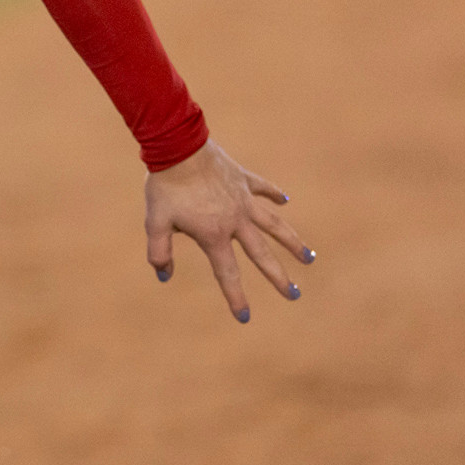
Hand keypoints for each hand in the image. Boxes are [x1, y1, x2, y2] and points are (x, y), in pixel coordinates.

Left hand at [144, 139, 314, 321]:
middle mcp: (235, 220)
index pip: (227, 273)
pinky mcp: (243, 179)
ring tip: (309, 257)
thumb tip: (163, 276)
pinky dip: (274, 194)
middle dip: (278, 277)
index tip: (244, 317)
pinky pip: (263, 188)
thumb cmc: (166, 187)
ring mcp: (242, 199)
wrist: (178, 147)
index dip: (235, 297)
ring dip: (292, 241)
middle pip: (262, 255)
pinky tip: (285, 200)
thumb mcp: (155, 222)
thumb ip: (159, 252)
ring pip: (274, 225)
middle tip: (294, 295)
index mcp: (214, 234)